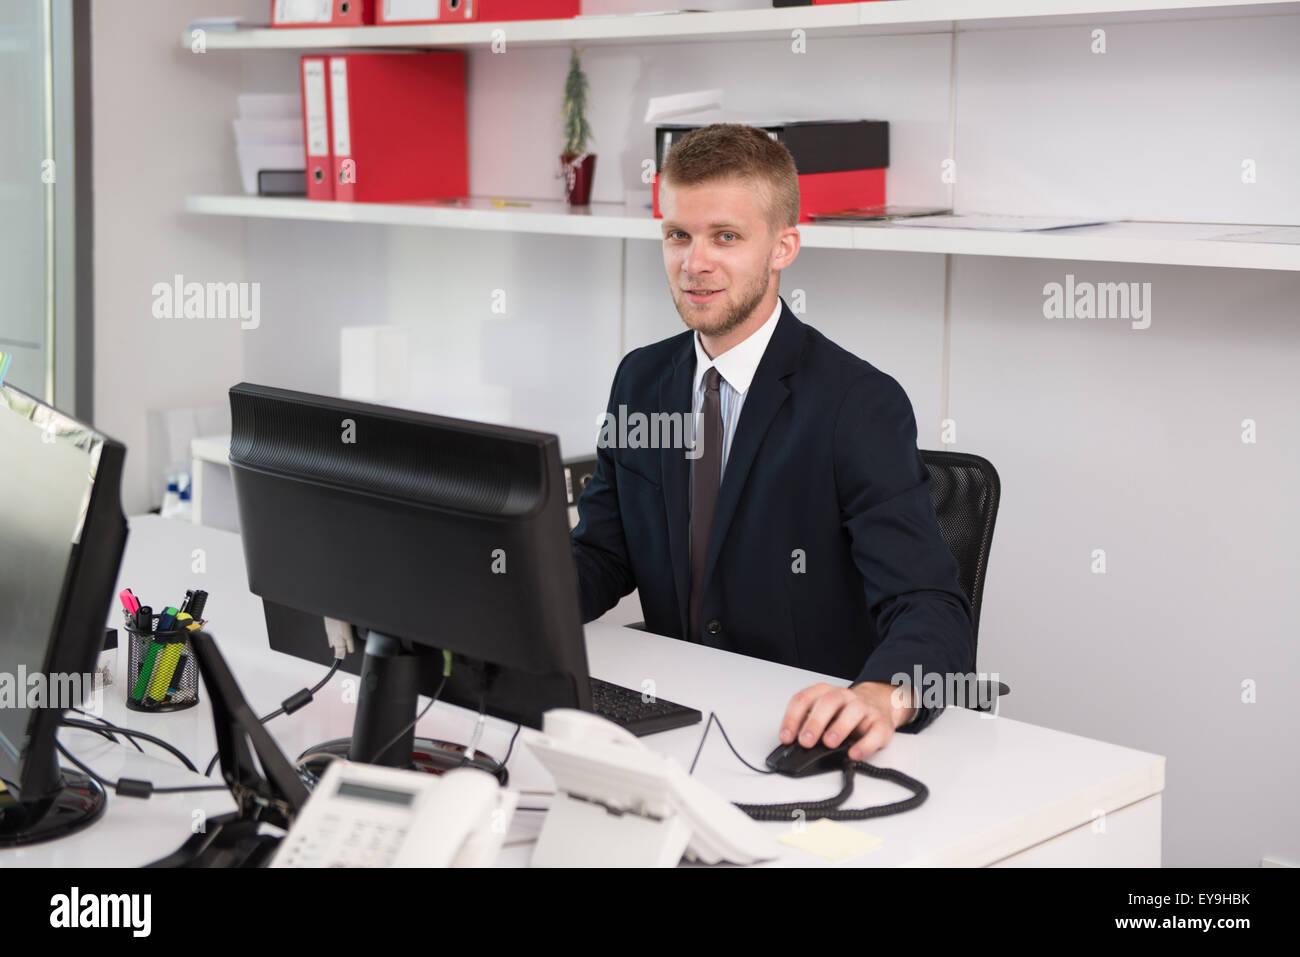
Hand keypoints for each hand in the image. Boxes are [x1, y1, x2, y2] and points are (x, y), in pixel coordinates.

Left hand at [779, 681, 916, 760]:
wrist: (879, 705)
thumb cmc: (845, 713)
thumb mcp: (824, 714)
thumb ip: (808, 725)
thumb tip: (793, 744)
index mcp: (825, 693)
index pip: (804, 700)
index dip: (792, 718)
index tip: (786, 738)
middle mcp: (844, 696)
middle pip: (828, 703)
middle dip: (814, 722)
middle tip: (805, 741)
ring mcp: (864, 708)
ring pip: (853, 712)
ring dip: (839, 728)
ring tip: (829, 744)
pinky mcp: (881, 724)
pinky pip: (874, 732)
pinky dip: (864, 745)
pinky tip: (853, 754)